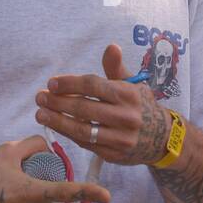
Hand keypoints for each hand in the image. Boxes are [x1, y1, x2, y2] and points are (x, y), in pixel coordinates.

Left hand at [34, 44, 172, 165]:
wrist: (162, 138)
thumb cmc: (141, 105)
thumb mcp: (133, 84)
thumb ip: (116, 68)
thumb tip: (111, 46)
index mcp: (128, 94)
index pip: (93, 86)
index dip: (70, 84)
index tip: (52, 83)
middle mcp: (126, 116)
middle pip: (84, 108)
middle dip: (58, 103)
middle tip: (39, 98)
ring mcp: (120, 138)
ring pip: (83, 130)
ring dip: (58, 122)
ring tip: (41, 114)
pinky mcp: (115, 155)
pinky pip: (87, 144)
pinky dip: (70, 135)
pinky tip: (57, 126)